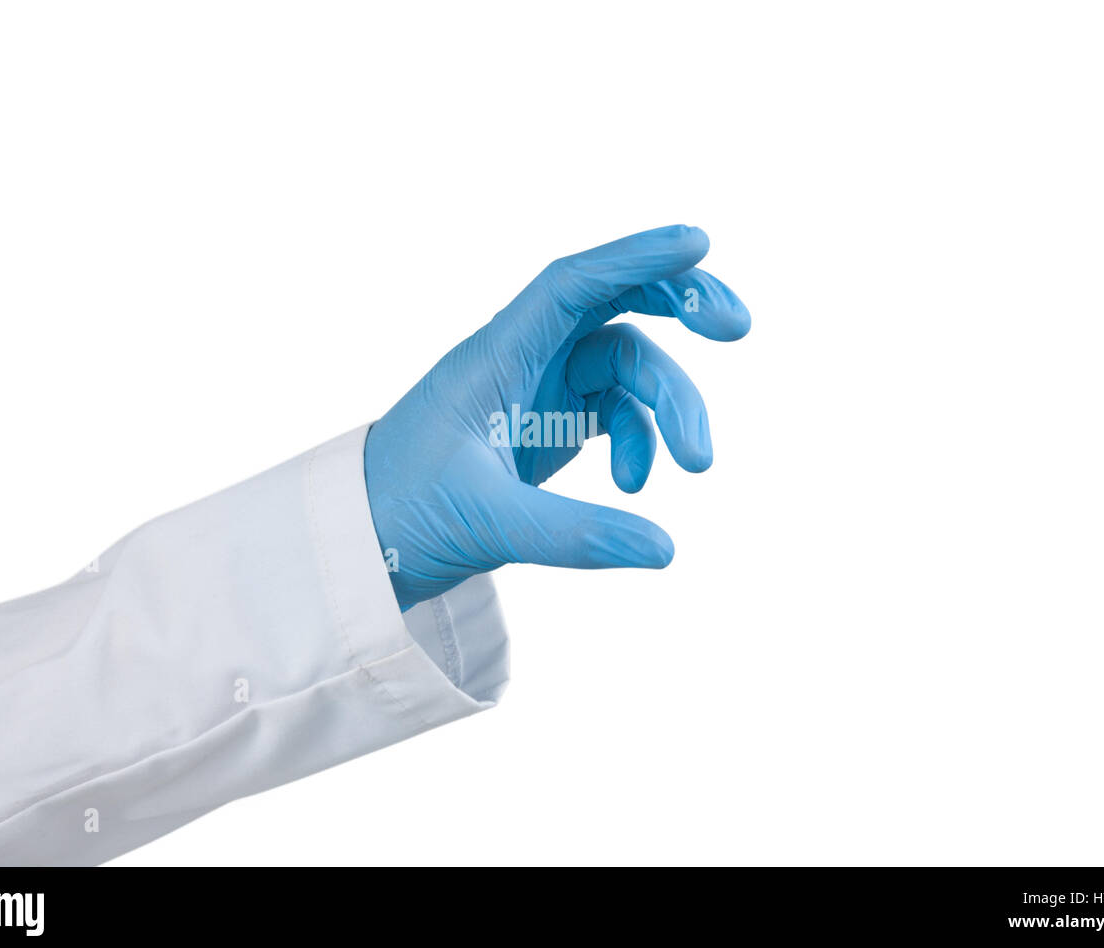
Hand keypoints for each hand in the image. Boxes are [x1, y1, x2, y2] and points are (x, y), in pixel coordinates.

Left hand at [364, 225, 750, 609]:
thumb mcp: (487, 522)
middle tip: (740, 327)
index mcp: (496, 356)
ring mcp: (539, 391)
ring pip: (626, 366)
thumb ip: (574, 535)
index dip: (635, 255)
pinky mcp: (549, 426)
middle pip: (612, 302)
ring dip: (671, 406)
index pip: (571, 283)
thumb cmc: (402, 513)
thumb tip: (664, 550)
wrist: (363, 542)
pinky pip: (615, 414)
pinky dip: (639, 444)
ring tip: (699, 464)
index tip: (698, 242)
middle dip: (680, 305)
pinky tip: (630, 491)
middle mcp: (522, 360)